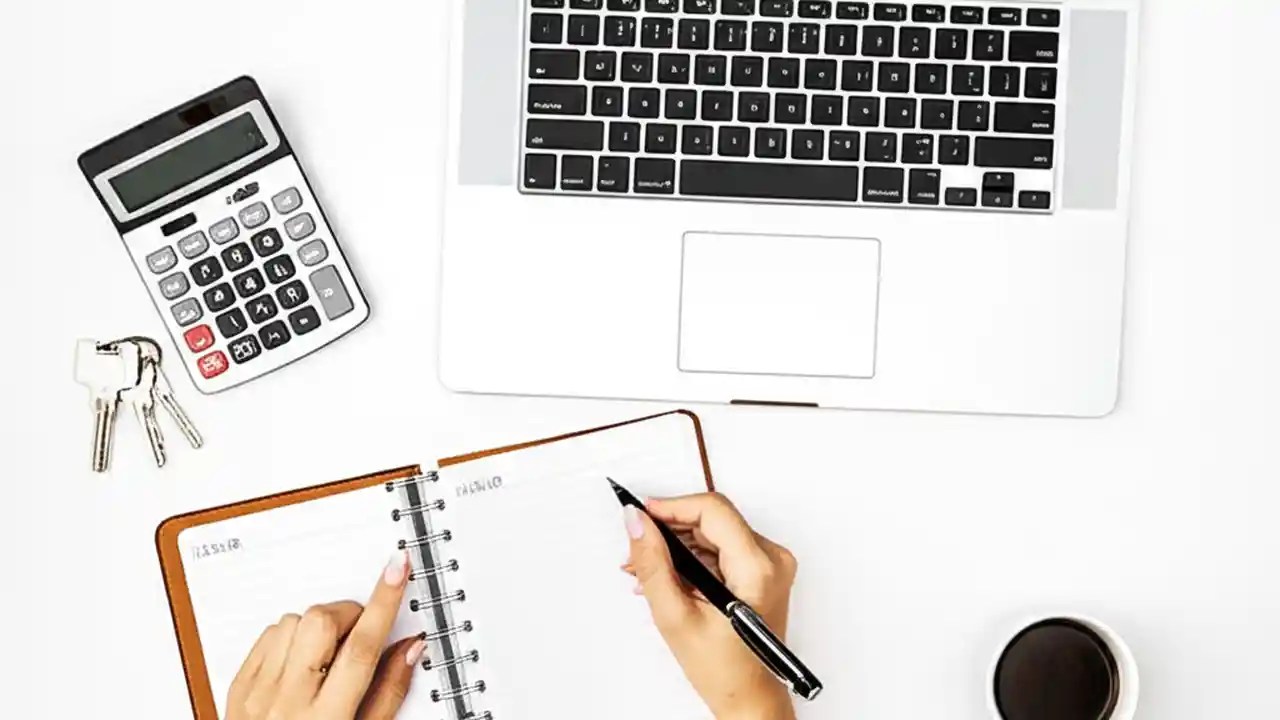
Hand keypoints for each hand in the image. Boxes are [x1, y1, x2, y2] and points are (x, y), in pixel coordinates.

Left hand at [226, 552, 425, 719]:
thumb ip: (388, 693)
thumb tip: (409, 648)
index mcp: (326, 719)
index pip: (361, 647)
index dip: (384, 601)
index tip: (396, 569)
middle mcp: (286, 702)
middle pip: (322, 624)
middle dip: (348, 616)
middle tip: (358, 637)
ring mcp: (257, 693)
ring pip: (294, 622)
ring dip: (318, 628)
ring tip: (328, 658)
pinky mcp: (238, 687)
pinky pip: (268, 635)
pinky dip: (290, 637)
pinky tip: (301, 661)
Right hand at [624, 493, 798, 719]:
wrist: (750, 698)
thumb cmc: (725, 671)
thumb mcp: (676, 616)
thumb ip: (653, 564)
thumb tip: (637, 522)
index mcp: (757, 568)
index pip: (711, 511)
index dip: (671, 506)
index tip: (642, 514)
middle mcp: (772, 559)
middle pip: (712, 520)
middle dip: (669, 530)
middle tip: (637, 548)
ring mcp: (771, 564)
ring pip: (714, 533)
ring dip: (678, 546)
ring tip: (646, 570)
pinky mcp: (763, 571)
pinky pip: (723, 548)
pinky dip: (693, 558)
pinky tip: (669, 577)